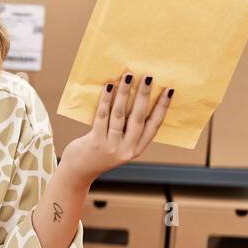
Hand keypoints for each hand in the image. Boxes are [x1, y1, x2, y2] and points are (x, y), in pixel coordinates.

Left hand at [60, 70, 172, 186]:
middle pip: (138, 118)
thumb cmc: (100, 152)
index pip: (154, 126)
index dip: (162, 107)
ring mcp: (111, 147)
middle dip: (144, 95)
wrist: (79, 172)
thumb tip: (133, 96)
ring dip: (124, 93)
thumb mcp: (119, 145)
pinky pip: (102, 116)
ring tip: (128, 76)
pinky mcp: (95, 142)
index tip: (169, 90)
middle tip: (148, 77)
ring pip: (119, 115)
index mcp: (137, 149)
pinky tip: (109, 86)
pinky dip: (106, 100)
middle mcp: (126, 149)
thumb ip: (128, 129)